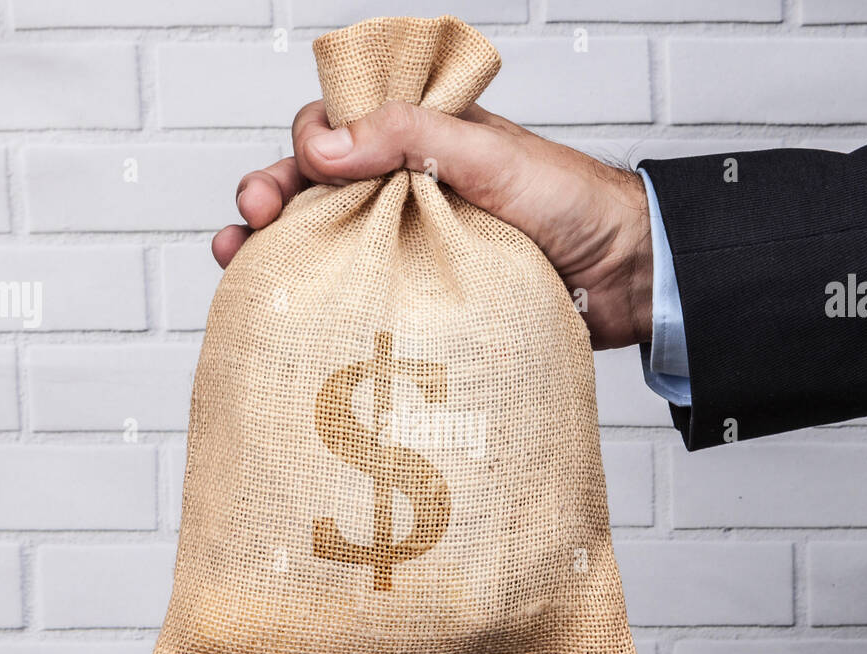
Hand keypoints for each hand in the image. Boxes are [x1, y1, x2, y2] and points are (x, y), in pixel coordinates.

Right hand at [214, 100, 651, 349]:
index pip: (341, 128)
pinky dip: (323, 298)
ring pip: (332, 240)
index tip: (293, 175)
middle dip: (272, 199)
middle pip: (320, 187)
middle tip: (248, 223)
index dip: (305, 146)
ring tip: (239, 264)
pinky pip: (363, 292)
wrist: (626, 276)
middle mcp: (409, 189)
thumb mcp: (487, 153)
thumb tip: (321, 145)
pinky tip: (292, 311)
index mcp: (422, 138)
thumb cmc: (571, 203)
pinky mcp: (425, 294)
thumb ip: (408, 136)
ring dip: (281, 251)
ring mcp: (415, 244)